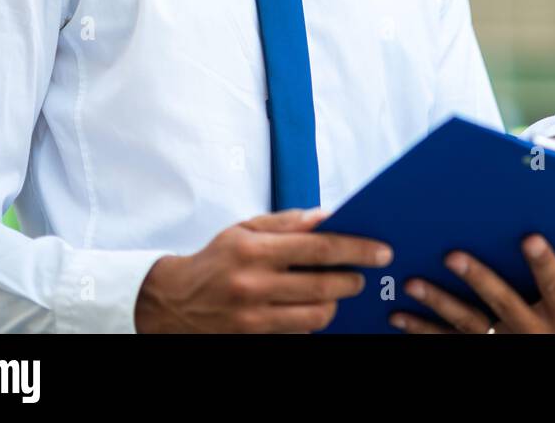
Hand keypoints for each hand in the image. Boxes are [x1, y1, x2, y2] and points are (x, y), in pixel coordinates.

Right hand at [134, 207, 391, 332]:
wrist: (173, 302)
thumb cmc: (216, 259)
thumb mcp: (245, 228)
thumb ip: (288, 222)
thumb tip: (329, 215)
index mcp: (254, 250)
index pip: (319, 248)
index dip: (357, 249)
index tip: (381, 250)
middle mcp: (253, 285)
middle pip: (324, 286)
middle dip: (354, 280)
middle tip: (363, 275)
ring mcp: (253, 318)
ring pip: (317, 316)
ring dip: (335, 303)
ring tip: (338, 291)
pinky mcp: (254, 339)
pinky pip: (299, 334)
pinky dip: (313, 321)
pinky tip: (315, 308)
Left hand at [390, 234, 554, 333]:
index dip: (544, 264)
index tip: (529, 236)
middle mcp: (535, 334)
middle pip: (503, 306)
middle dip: (478, 280)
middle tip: (454, 253)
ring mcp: (503, 345)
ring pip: (467, 325)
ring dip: (438, 305)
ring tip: (414, 282)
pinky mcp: (479, 351)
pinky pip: (445, 342)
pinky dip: (420, 329)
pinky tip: (398, 315)